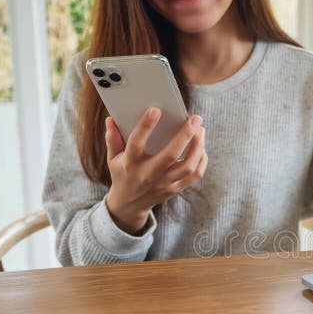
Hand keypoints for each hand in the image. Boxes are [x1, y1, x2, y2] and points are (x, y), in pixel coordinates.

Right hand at [105, 107, 207, 233]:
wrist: (129, 203)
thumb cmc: (122, 174)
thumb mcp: (113, 158)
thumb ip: (113, 138)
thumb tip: (111, 119)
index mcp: (131, 163)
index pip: (136, 143)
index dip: (145, 126)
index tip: (156, 110)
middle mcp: (148, 174)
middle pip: (170, 155)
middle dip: (185, 135)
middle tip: (195, 119)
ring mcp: (164, 183)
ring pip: (187, 166)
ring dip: (197, 147)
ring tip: (200, 130)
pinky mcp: (175, 189)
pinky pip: (194, 175)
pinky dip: (201, 160)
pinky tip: (201, 147)